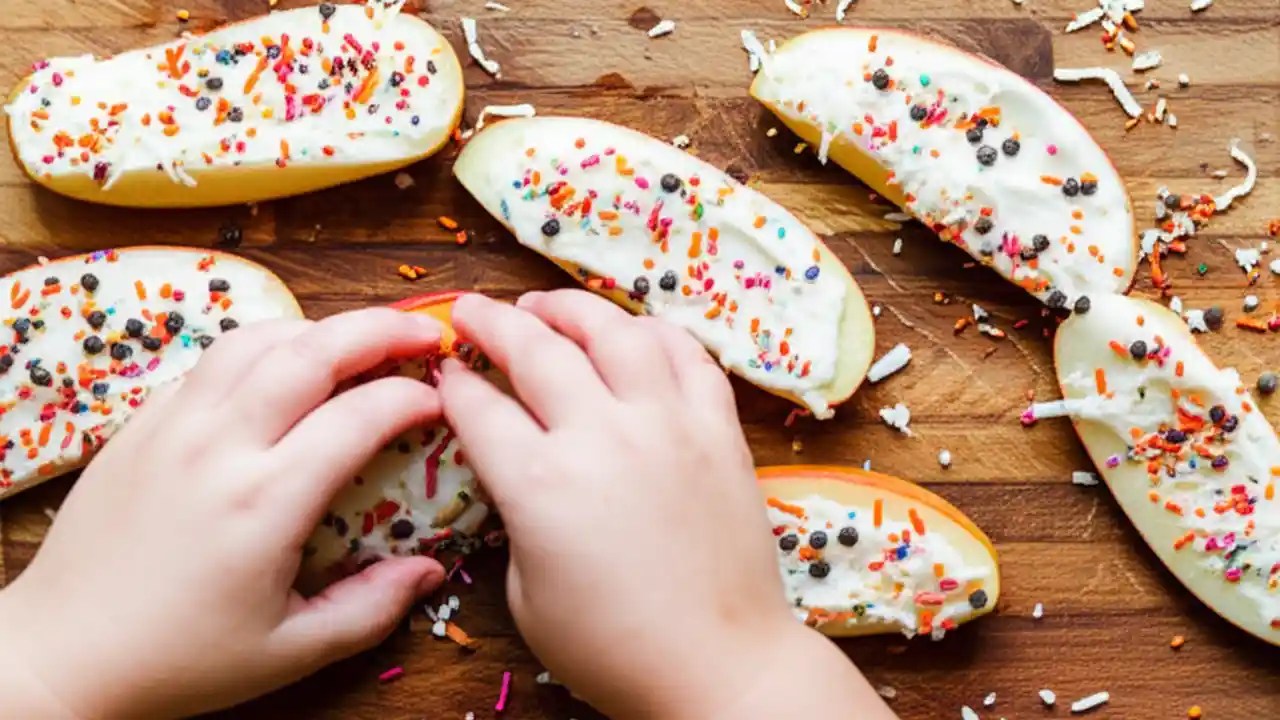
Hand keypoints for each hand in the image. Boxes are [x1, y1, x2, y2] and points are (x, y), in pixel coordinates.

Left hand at [0, 308, 446, 718]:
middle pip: (311, 350)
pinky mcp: (140, 424)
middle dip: (380, 328)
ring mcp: (172, 426)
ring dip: (319, 328)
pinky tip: (286, 368)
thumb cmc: (180, 660)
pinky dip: (263, 348)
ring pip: (256, 339)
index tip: (444, 400)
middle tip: (425, 330)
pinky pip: (211, 361)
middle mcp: (219, 447)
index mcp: (265, 502)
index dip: (414, 397)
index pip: (359, 415)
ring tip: (359, 340)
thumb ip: (370, 609)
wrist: (62, 654)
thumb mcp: (289, 652)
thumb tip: (432, 568)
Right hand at [439, 291, 893, 719]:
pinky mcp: (719, 430)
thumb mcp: (527, 596)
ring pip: (615, 332)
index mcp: (540, 484)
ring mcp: (668, 425)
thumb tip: (519, 471)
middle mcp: (603, 436)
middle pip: (536, 350)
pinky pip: (688, 357)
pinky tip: (633, 332)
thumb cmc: (612, 649)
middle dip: (491, 322)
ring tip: (544, 305)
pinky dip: (654, 332)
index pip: (479, 408)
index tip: (442, 368)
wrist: (719, 666)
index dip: (452, 383)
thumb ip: (517, 517)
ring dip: (571, 308)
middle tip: (469, 309)